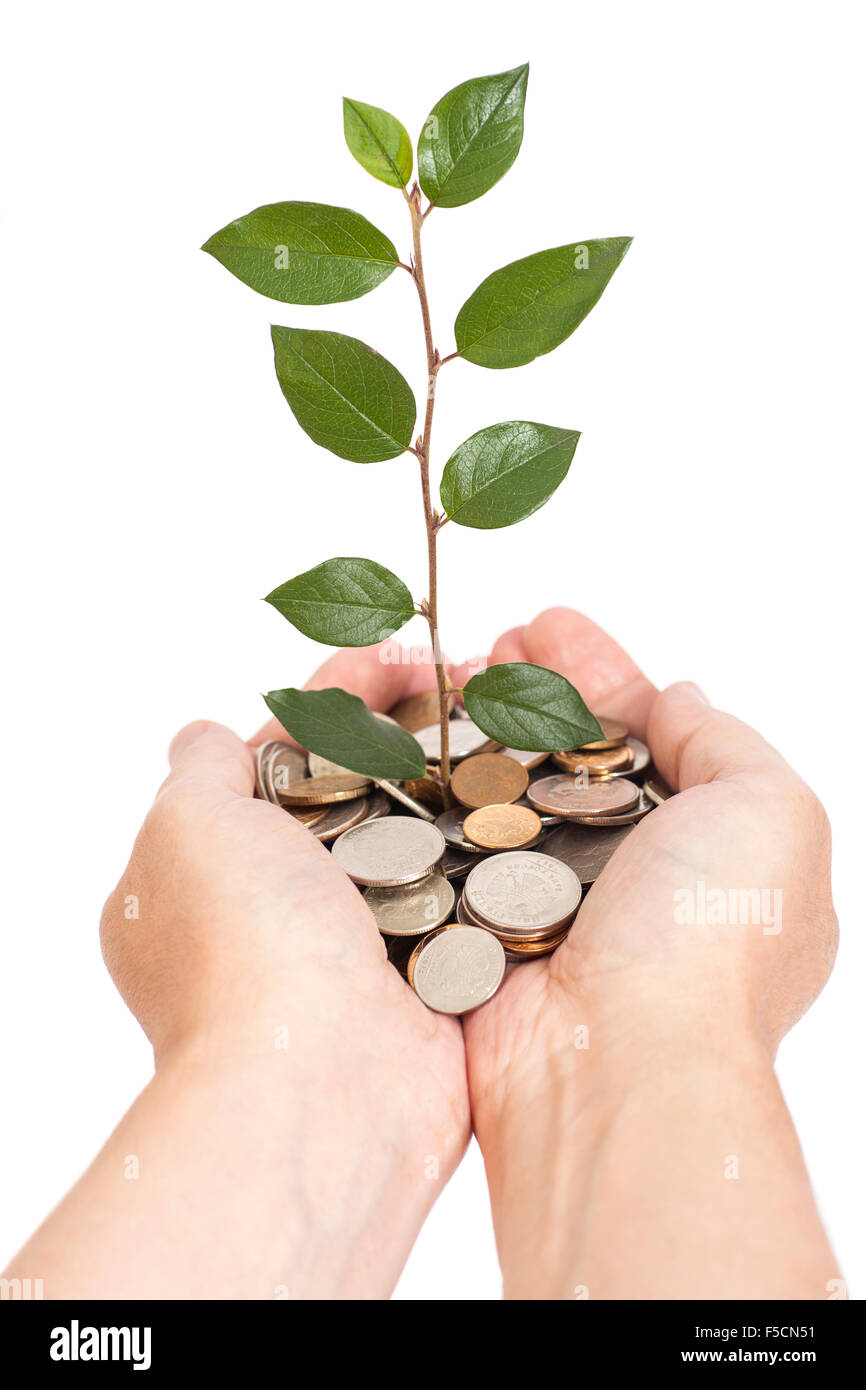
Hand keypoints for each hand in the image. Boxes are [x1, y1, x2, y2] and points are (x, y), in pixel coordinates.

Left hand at [92, 643, 469, 1296]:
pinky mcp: (437, 972)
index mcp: (225, 863)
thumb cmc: (243, 949)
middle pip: (368, 784)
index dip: (349, 691)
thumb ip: (202, 770)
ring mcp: (370, 940)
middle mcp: (296, 903)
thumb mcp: (186, 828)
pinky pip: (474, 891)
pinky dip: (503, 848)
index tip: (410, 654)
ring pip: (429, 832)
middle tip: (487, 680)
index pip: (293, 749)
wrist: (321, 1090)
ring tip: (529, 720)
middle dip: (422, 726)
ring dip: (471, 778)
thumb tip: (202, 734)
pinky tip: (546, 796)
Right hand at [462, 607, 837, 1298]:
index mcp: (699, 850)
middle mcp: (620, 876)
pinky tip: (400, 734)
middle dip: (525, 687)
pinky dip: (423, 785)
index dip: (596, 671)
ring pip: (498, 788)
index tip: (546, 622)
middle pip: (561, 754)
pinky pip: (442, 838)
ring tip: (436, 667)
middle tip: (486, 639)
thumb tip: (673, 697)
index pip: (642, 734)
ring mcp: (540, 902)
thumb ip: (722, 740)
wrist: (615, 1062)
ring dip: (468, 724)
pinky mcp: (472, 927)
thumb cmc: (709, 937)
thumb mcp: (773, 812)